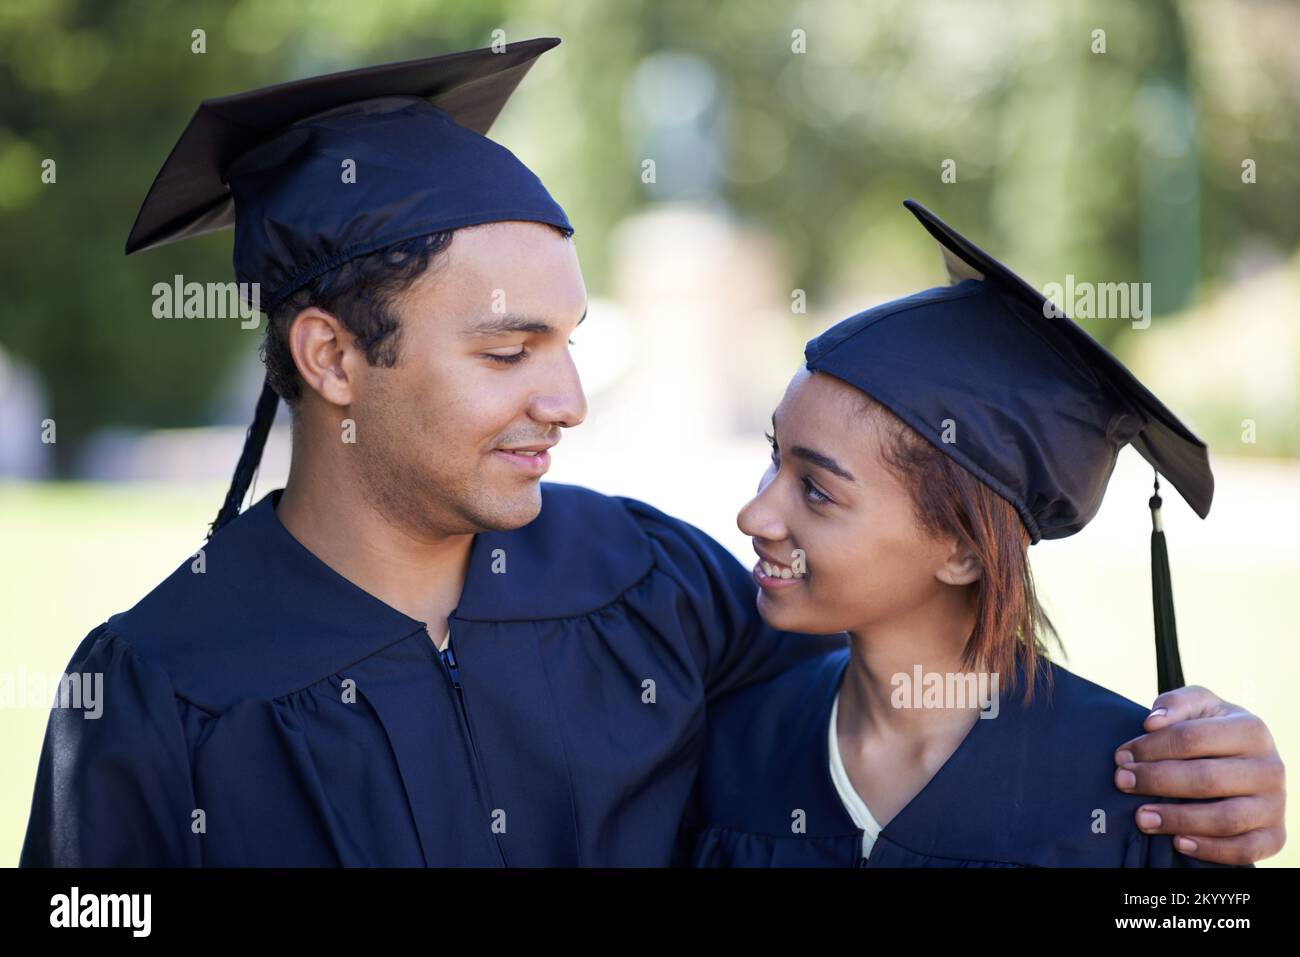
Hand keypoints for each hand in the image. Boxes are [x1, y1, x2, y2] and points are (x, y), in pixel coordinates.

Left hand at [1114, 685, 1285, 864]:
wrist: (1247, 761)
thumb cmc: (1213, 730)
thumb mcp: (1199, 706)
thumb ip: (1176, 704)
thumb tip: (1153, 722)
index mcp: (1251, 729)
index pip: (1192, 738)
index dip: (1151, 747)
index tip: (1121, 755)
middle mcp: (1270, 768)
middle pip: (1206, 779)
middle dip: (1157, 781)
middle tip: (1123, 782)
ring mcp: (1274, 805)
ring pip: (1225, 818)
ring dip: (1178, 819)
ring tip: (1141, 817)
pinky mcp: (1274, 836)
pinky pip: (1245, 850)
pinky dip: (1210, 850)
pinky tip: (1178, 842)